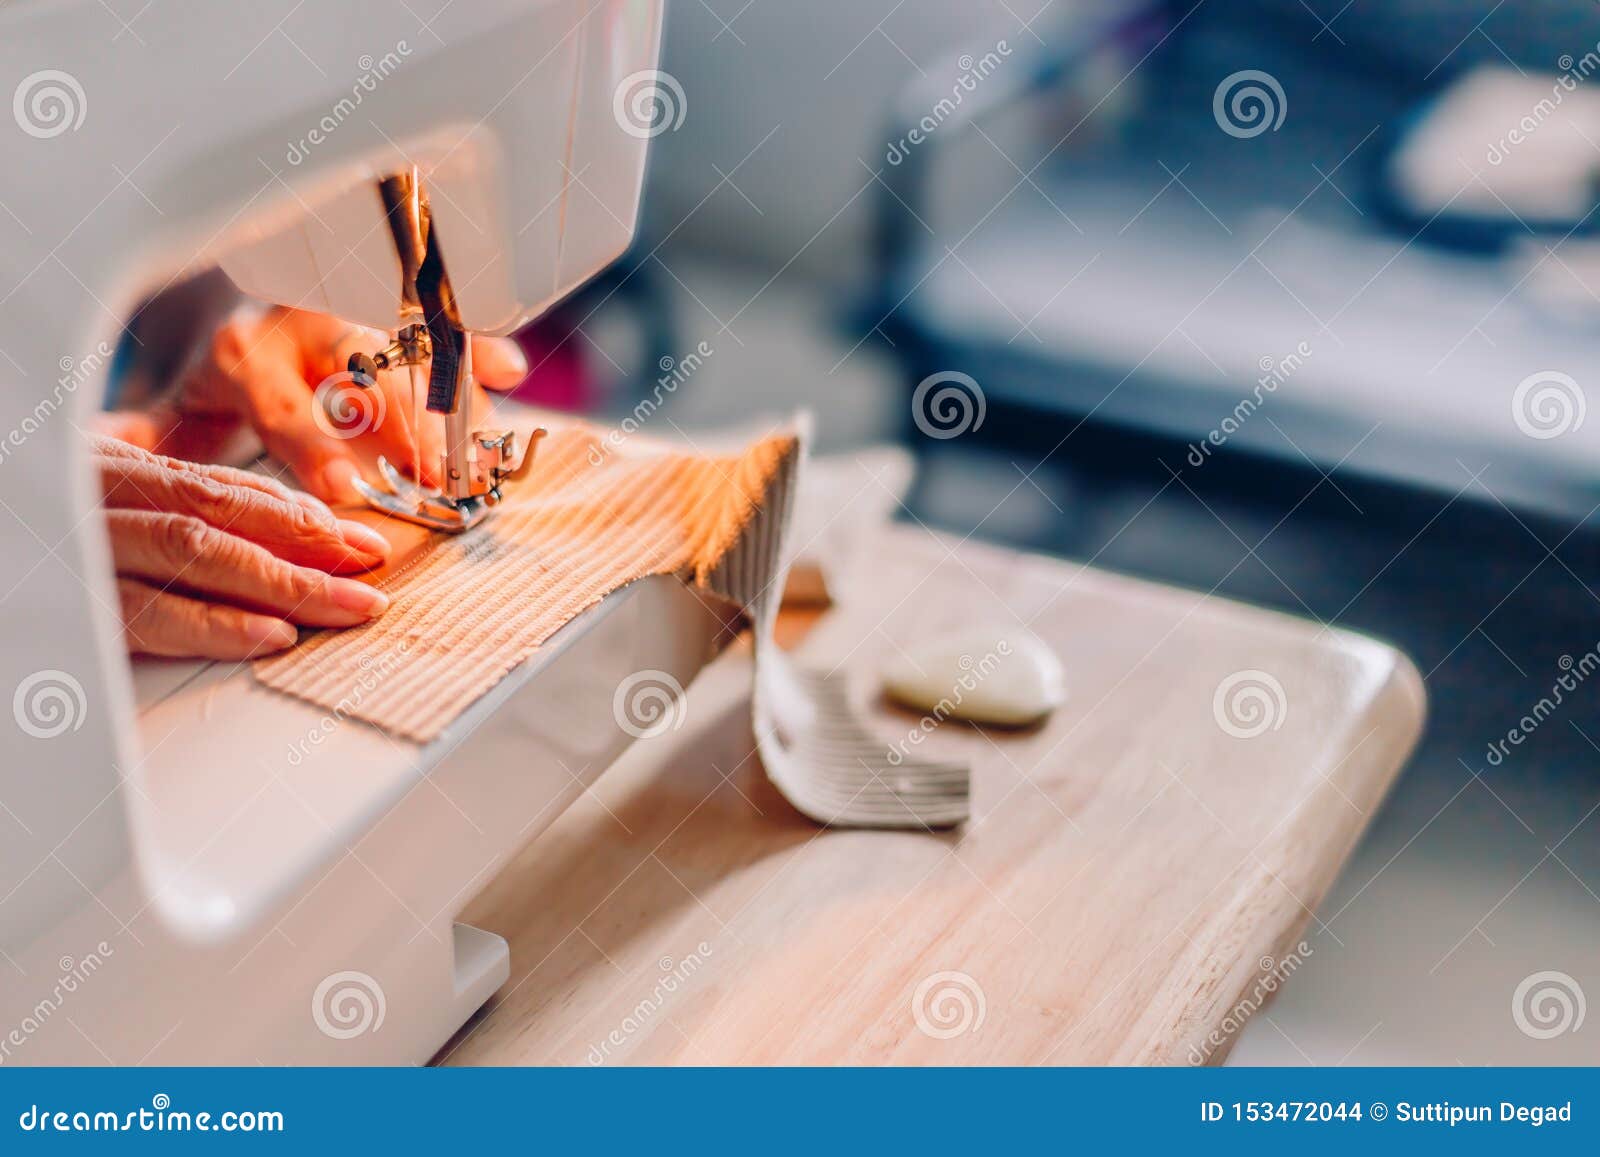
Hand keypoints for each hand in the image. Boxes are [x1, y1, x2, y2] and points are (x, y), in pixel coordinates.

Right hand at [96, 436, 393, 658]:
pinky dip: (214, 624)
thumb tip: (298, 535)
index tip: (363, 545)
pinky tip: (270, 635)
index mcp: (107, 469)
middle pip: (216, 513)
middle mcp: (92, 494)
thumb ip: (179, 515)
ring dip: (280, 582)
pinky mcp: (69, 606)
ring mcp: (78, 545)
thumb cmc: (19, 544)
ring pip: (191, 550)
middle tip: (369, 577)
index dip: (300, 518)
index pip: (221, 490)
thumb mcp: (101, 510)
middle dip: (306, 547)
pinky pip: (146, 613)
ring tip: (344, 606)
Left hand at [99, 305, 529, 503]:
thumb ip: (157, 435)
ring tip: (482, 450)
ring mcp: (358, 315)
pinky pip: (444, 330)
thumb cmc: (220, 364)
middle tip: (435, 474)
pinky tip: (510, 368)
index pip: (284, 407)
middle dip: (403, 425)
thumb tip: (103, 458)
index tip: (346, 490)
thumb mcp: (181, 399)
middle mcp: (305, 328)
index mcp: (247, 355)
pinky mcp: (399, 315)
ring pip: (410, 354)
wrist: (249, 292)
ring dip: (452, 402)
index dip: (315, 450)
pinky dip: (479, 351)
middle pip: (361, 375)